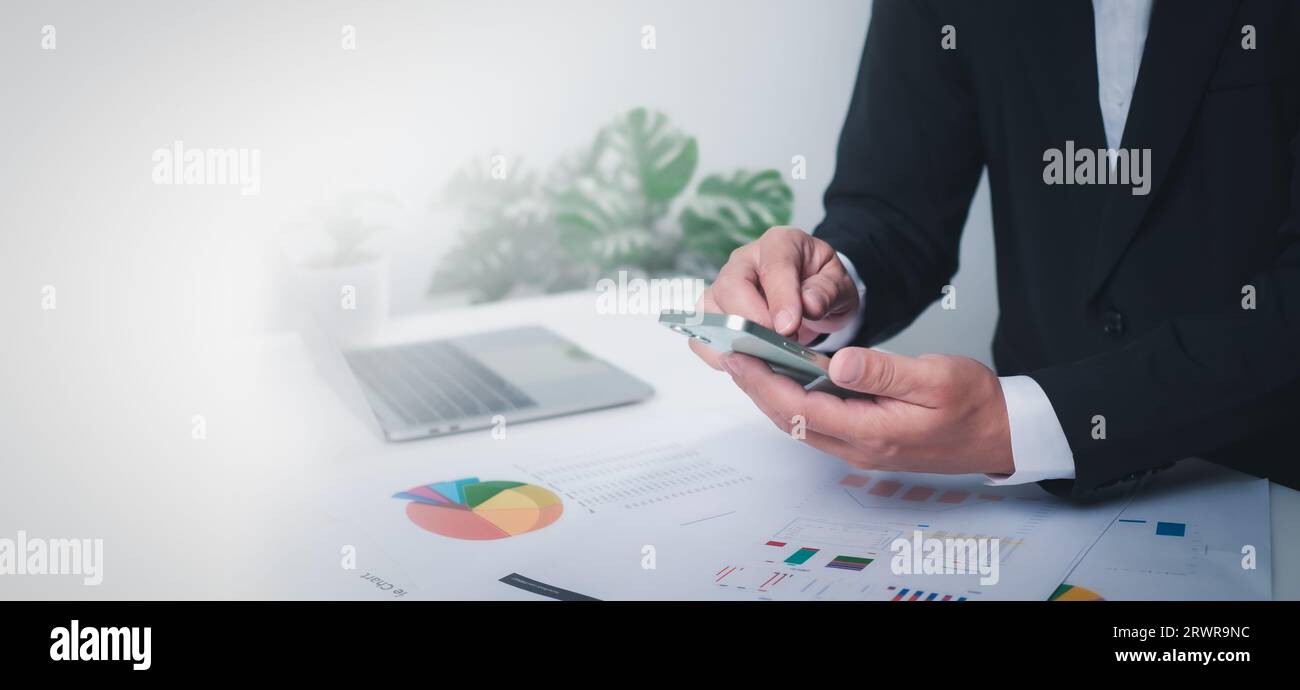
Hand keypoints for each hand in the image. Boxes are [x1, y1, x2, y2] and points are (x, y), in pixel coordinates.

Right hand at [689, 227, 859, 369]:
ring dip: (732, 340)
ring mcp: (723, 286)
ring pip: (710, 311)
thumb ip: (827, 291)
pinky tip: (744, 362)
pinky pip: (702, 334)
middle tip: (778, 345)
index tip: (789, 327)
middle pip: (731, 287)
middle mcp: (744, 261)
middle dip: (752, 322)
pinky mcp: (713, 312)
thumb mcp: (839, 284)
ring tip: (761, 357)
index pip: (774, 266)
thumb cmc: (821, 284)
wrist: (810, 292)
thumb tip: (809, 304)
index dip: (780, 298)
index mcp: (779, 244)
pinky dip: (717, 353)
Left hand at [718, 347, 1014, 475]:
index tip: (737, 354)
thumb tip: (837, 363)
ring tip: (746, 360)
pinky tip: (785, 376)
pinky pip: (816, 421)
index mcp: (872, 432)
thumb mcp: (935, 378)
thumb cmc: (975, 404)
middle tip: (728, 352)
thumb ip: (884, 372)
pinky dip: (793, 399)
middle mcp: (858, 447)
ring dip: (770, 393)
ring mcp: (860, 448)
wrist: (1003, 434)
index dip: (762, 381)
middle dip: (755, 386)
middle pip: (789, 418)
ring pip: (799, 422)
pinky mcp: (865, 441)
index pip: (799, 407)